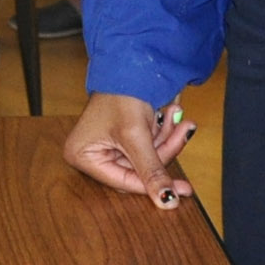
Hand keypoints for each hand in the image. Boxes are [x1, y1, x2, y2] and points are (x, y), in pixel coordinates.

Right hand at [62, 91, 196, 208]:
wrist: (129, 62)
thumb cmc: (119, 94)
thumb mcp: (136, 136)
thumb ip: (151, 171)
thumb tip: (166, 202)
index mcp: (82, 156)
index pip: (123, 181)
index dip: (152, 184)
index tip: (180, 191)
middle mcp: (92, 153)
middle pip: (137, 170)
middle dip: (163, 151)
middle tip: (183, 135)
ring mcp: (108, 145)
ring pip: (147, 158)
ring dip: (166, 138)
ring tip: (177, 116)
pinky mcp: (124, 136)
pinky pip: (149, 145)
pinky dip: (163, 132)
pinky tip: (171, 114)